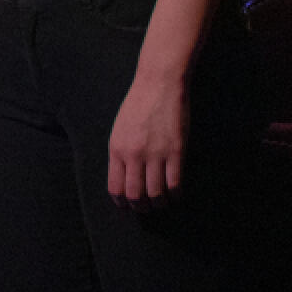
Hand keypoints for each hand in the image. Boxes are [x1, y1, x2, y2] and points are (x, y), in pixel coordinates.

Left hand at [107, 71, 186, 206]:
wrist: (158, 83)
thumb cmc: (138, 104)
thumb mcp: (120, 129)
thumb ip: (121, 154)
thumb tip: (124, 179)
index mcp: (116, 149)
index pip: (116, 187)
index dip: (122, 202)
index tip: (128, 206)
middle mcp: (134, 154)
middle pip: (136, 195)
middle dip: (141, 207)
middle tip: (147, 208)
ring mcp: (155, 153)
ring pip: (156, 193)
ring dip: (159, 203)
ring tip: (162, 202)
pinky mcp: (176, 151)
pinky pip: (175, 183)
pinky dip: (175, 195)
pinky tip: (176, 194)